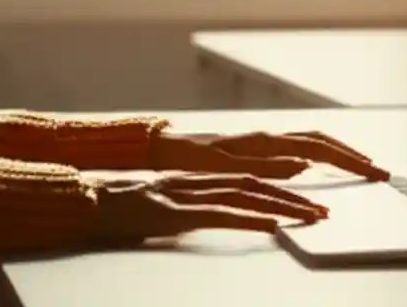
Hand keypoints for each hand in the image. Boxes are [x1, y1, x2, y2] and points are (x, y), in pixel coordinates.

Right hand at [95, 171, 328, 240]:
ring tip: (311, 218)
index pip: (248, 180)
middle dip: (293, 197)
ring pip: (245, 194)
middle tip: (324, 213)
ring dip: (283, 206)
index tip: (309, 202)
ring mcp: (184, 194)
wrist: (82, 205)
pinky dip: (249, 218)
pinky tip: (271, 225)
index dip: (282, 188)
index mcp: (195, 180)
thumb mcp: (166, 211)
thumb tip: (220, 220)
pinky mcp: (173, 212)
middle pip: (255, 183)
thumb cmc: (119, 212)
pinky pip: (219, 214)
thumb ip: (194, 211)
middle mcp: (195, 181)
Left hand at [150, 130, 389, 180]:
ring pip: (313, 141)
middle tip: (378, 170)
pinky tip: (322, 163)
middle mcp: (270, 136)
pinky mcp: (258, 146)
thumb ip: (268, 166)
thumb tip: (305, 164)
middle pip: (323, 141)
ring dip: (339, 152)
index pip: (320, 148)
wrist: (166, 148)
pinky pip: (300, 146)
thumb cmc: (192, 159)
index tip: (372, 171)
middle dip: (353, 155)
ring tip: (360, 164)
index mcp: (267, 140)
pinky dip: (320, 153)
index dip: (349, 160)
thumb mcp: (228, 167)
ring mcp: (265, 140)